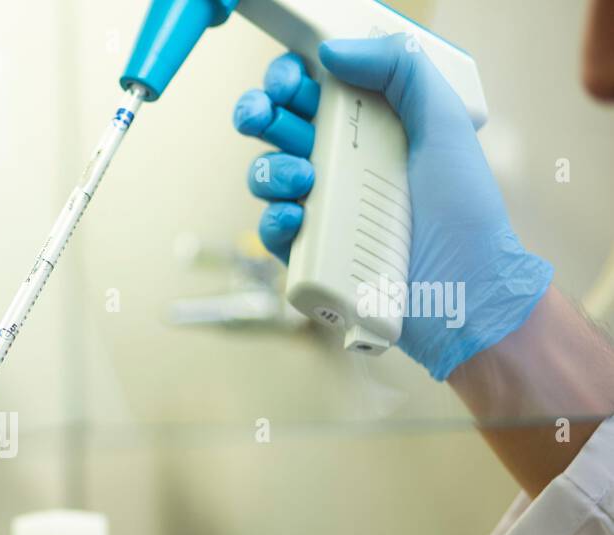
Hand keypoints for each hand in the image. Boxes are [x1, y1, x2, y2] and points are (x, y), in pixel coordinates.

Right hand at [233, 35, 552, 380]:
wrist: (466, 292)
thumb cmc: (465, 215)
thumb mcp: (444, 124)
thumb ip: (401, 70)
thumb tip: (334, 51)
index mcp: (369, 129)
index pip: (312, 93)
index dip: (288, 80)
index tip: (288, 81)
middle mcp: (341, 167)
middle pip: (277, 129)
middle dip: (259, 115)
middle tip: (264, 117)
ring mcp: (322, 212)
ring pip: (264, 178)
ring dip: (269, 169)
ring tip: (303, 179)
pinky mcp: (310, 257)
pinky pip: (271, 233)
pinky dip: (274, 221)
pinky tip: (296, 217)